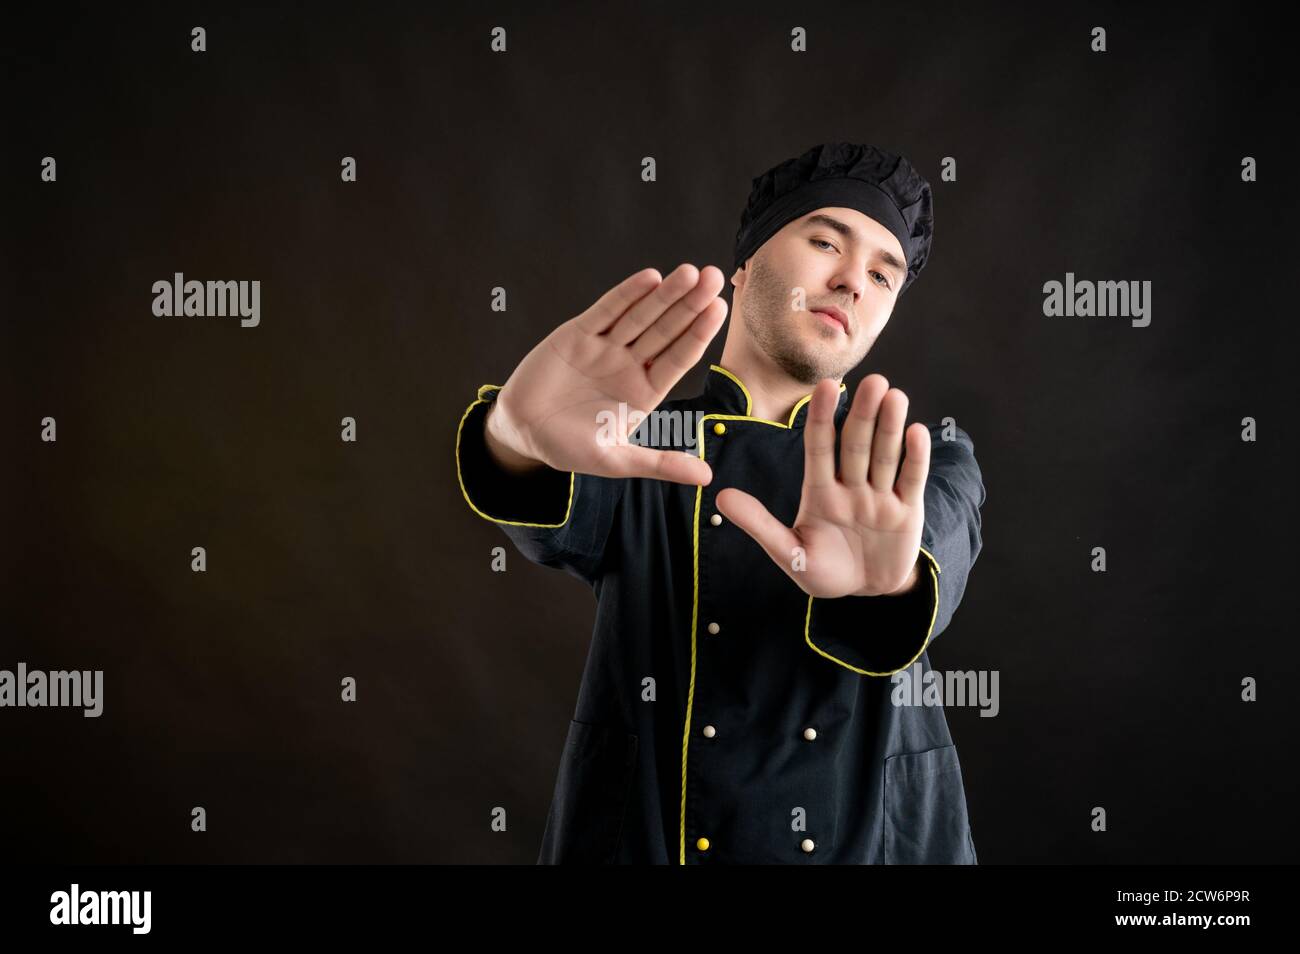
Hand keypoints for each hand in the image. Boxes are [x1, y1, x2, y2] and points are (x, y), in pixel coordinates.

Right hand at [487, 265, 727, 485]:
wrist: (521, 431)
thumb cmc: (568, 448)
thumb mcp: (617, 461)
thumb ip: (661, 464)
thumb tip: (707, 478)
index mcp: (644, 392)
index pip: (678, 358)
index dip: (698, 334)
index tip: (719, 310)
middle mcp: (629, 365)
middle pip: (666, 330)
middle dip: (690, 305)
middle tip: (715, 278)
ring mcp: (605, 347)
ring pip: (641, 315)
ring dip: (664, 294)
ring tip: (690, 272)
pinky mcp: (578, 334)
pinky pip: (606, 310)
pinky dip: (627, 295)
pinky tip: (650, 278)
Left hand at [714, 375, 929, 597]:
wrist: (864, 593)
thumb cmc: (823, 570)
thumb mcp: (789, 552)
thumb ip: (759, 525)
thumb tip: (721, 498)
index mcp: (820, 492)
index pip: (819, 448)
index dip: (821, 417)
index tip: (824, 386)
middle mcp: (851, 487)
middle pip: (855, 445)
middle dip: (861, 414)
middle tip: (871, 380)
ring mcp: (880, 497)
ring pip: (884, 456)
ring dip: (888, 426)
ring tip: (894, 395)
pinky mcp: (908, 511)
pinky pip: (911, 480)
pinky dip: (915, 457)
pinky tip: (916, 432)